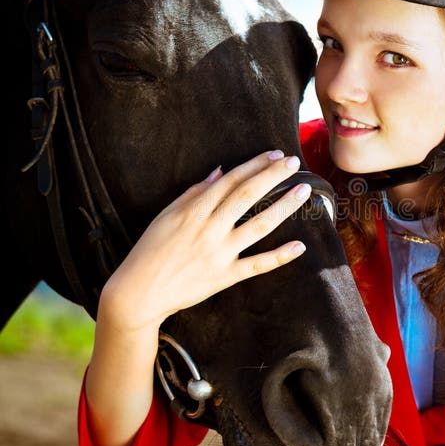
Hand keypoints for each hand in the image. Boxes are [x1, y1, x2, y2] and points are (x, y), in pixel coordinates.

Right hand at [101, 150, 310, 330]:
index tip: (275, 154)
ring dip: (283, 206)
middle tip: (295, 162)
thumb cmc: (150, 249)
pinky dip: (279, 256)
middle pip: (247, 196)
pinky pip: (257, 265)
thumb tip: (220, 171)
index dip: (255, 165)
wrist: (139, 291)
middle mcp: (209, 228)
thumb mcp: (167, 214)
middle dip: (273, 176)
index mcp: (194, 210)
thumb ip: (195, 192)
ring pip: (258, 225)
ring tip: (304, 191)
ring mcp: (219, 253)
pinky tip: (300, 245)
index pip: (231, 181)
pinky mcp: (225, 276)